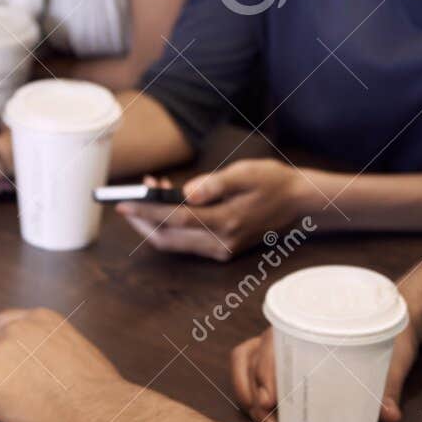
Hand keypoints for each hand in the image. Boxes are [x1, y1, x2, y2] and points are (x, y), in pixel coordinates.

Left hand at [0, 309, 125, 421]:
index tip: (9, 362)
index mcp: (38, 319)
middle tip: (12, 390)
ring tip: (18, 406)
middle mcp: (14, 330)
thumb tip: (40, 359)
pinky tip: (5, 416)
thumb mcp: (76, 347)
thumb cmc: (97, 389)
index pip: (3, 324)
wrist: (97, 410)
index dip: (4, 347)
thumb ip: (50, 344)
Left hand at [117, 159, 311, 260]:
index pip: (175, 220)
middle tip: (127, 197)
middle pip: (168, 238)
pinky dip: (170, 225)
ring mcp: (221, 249)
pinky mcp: (221, 249)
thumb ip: (215, 184)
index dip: (146, 212)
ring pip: (174, 242)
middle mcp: (221, 243)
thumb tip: (186, 192)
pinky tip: (167, 202)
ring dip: (154, 222)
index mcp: (226, 222)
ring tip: (148, 191)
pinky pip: (186, 241)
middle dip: (142, 220)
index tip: (122, 203)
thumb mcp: (246, 173)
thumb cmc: (272, 181)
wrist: (299, 202)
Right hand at [230, 322, 419, 421]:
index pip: (271, 346)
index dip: (265, 373)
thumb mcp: (392, 361)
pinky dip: (250, 395)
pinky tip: (267, 420)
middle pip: (253, 361)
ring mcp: (279, 344)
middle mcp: (287, 331)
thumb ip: (388, 386)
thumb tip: (390, 415)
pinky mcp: (279, 358)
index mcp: (307, 325)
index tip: (269, 401)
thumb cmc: (387, 340)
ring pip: (244, 365)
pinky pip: (250, 371)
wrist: (389, 326)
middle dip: (256, 397)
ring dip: (248, 398)